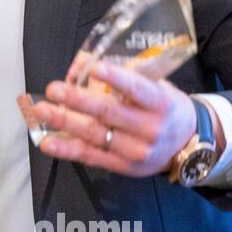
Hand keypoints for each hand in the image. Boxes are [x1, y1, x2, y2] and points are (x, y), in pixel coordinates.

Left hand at [32, 59, 196, 176]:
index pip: (138, 90)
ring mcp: (135, 151)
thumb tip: (82, 65)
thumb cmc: (165, 107)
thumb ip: (126, 75)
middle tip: (54, 89)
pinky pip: (91, 157)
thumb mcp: (157, 86)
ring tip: (43, 110)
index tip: (94, 68)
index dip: (116, 79)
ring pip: (95, 135)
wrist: (188, 144)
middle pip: (109, 113)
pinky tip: (48, 142)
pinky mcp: (123, 166)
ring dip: (65, 122)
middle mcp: (149, 129)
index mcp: (160, 104)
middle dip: (78, 100)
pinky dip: (67, 149)